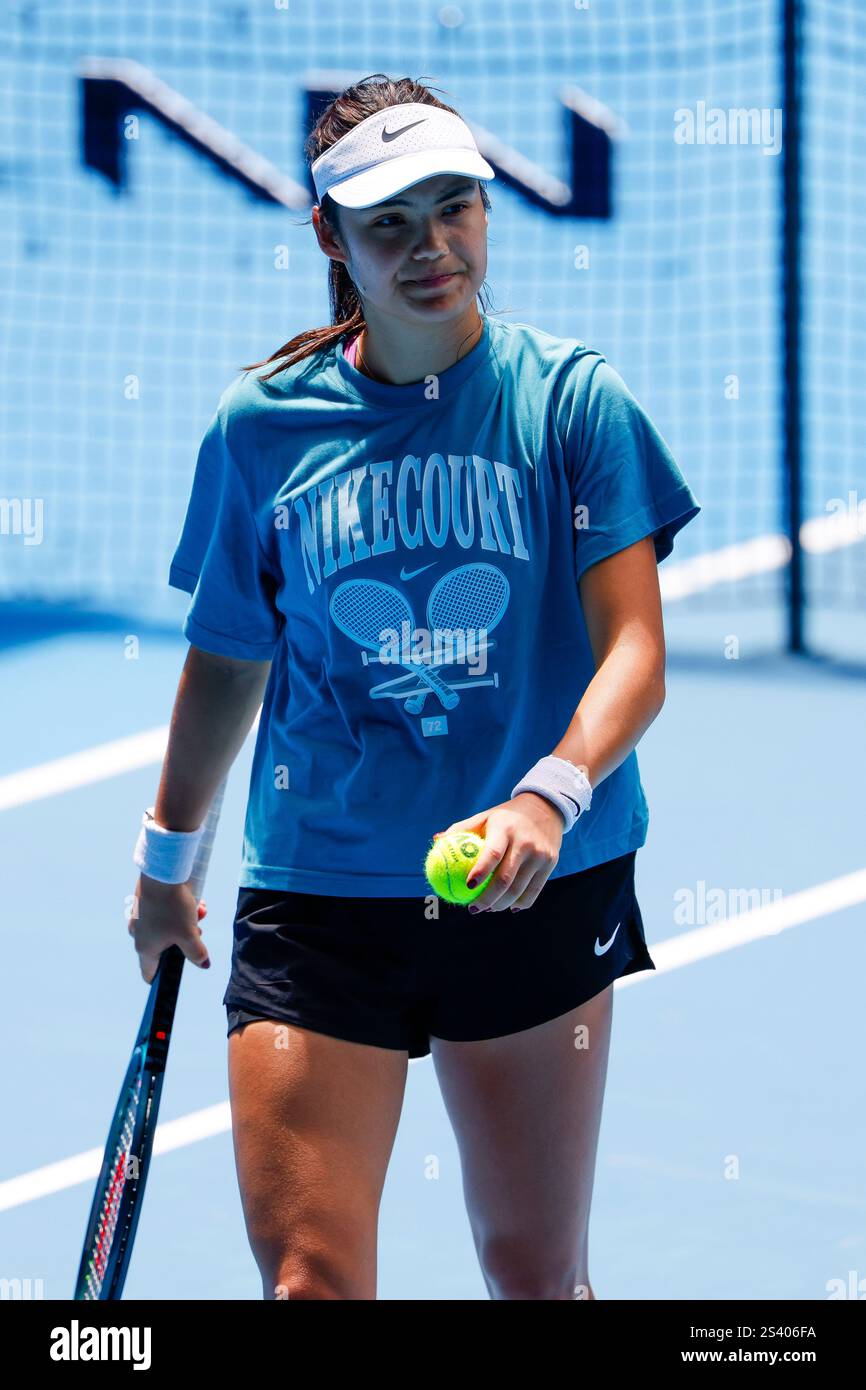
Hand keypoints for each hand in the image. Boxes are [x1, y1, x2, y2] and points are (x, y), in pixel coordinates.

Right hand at [128, 874, 210, 983]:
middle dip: (185, 940)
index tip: (173, 977)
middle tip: (198, 930)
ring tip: (199, 910)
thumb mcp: (189, 934)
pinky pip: (164, 912)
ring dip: (186, 922)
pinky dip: (178, 909)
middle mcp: (138, 935)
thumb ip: (197, 953)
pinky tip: (193, 899)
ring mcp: (140, 918)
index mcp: (145, 948)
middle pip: (165, 947)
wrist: (160, 873)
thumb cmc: (173, 907)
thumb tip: (204, 964)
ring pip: (168, 927)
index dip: (161, 978)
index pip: (148, 972)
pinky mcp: (145, 903)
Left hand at [434, 792, 563, 912]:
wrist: (545, 808)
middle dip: (488, 899)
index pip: (492, 854)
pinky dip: (520, 903)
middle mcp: (525, 841)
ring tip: (487, 908)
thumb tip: (436, 840)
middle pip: (506, 879)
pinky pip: (534, 892)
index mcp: (505, 828)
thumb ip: (462, 829)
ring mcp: (540, 853)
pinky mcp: (551, 862)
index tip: (467, 887)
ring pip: (519, 889)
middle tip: (473, 908)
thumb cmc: (506, 817)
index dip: (480, 872)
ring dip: (501, 905)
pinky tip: (509, 907)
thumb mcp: (485, 816)